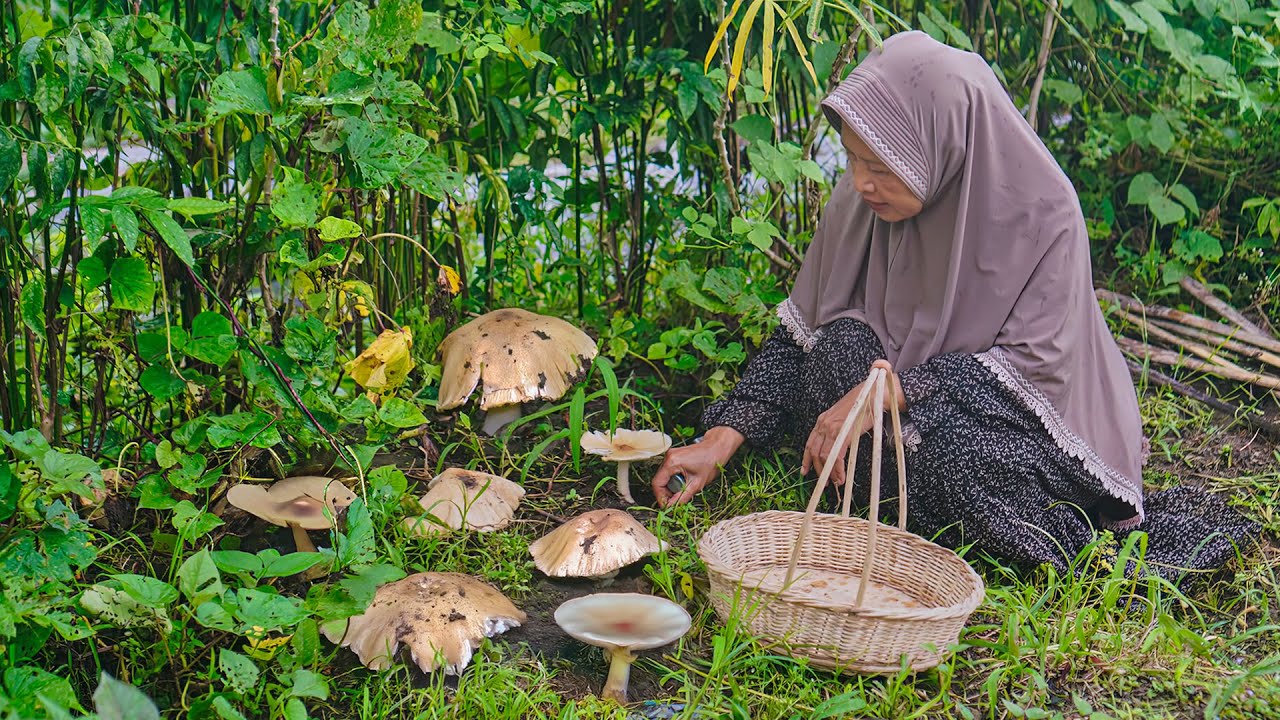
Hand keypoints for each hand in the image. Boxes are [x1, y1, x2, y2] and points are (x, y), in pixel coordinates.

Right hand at [651, 427, 743, 507]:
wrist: (717, 448)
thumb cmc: (710, 462)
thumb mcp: (696, 484)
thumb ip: (682, 497)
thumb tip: (671, 507)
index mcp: (672, 462)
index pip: (657, 483)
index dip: (660, 497)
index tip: (667, 506)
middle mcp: (668, 457)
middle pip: (659, 480)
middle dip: (666, 493)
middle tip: (676, 500)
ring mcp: (670, 455)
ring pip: (663, 477)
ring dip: (670, 487)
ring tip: (683, 490)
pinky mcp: (673, 456)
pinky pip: (668, 472)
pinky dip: (673, 480)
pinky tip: (684, 482)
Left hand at [801, 360, 902, 485]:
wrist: (874, 394)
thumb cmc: (863, 405)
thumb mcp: (845, 418)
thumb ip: (838, 430)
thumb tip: (837, 447)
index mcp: (823, 420)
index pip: (809, 443)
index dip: (806, 459)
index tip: (805, 471)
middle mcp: (824, 423)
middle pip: (814, 452)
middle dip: (819, 469)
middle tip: (826, 481)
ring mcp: (832, 428)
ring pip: (824, 457)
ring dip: (830, 472)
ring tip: (837, 482)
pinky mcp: (843, 433)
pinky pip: (836, 456)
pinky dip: (838, 469)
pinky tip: (842, 477)